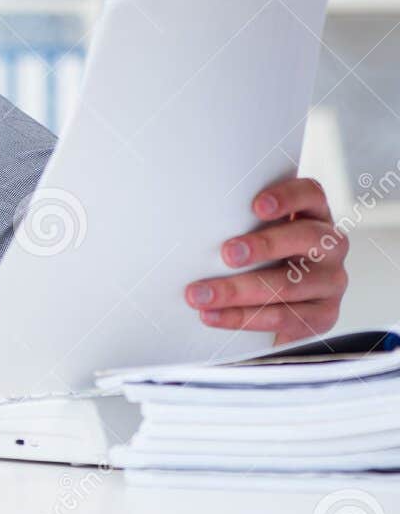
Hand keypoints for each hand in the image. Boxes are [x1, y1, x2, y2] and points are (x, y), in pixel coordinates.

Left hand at [185, 176, 348, 344]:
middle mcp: (329, 247)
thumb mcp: (251, 235)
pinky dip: (244, 318)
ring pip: (290, 284)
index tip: (256, 207)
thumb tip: (182, 220)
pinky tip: (214, 316)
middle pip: (306, 238)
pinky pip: (284, 318)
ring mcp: (331, 282)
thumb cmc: (256, 260)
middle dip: (264, 245)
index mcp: (312, 216)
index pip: (310, 195)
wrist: (277, 313)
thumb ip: (235, 223)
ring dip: (240, 290)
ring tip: (200, 295)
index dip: (288, 197)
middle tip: (226, 253)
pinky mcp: (323, 315)